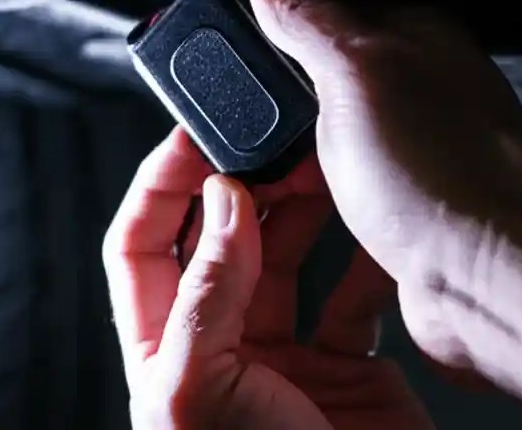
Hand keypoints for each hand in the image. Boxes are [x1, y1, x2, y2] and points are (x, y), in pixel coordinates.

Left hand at [103, 127, 433, 428]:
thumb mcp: (202, 391)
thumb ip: (207, 291)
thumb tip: (222, 200)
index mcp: (164, 349)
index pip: (143, 242)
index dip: (162, 181)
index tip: (197, 130)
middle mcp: (219, 345)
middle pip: (221, 236)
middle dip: (249, 180)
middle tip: (281, 136)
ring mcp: (284, 355)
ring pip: (288, 253)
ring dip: (308, 207)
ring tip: (328, 164)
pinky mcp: (346, 368)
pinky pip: (355, 294)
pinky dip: (369, 258)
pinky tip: (378, 229)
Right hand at [246, 0, 521, 368]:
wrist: (490, 279)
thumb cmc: (446, 172)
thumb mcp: (352, 72)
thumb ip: (307, 18)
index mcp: (418, 35)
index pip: (332, 6)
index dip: (281, 28)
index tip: (245, 55)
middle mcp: (427, 88)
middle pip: (332, 77)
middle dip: (291, 104)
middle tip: (262, 123)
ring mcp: (423, 150)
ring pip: (340, 139)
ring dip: (308, 158)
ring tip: (290, 173)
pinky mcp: (415, 206)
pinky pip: (352, 191)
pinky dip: (328, 198)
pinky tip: (320, 207)